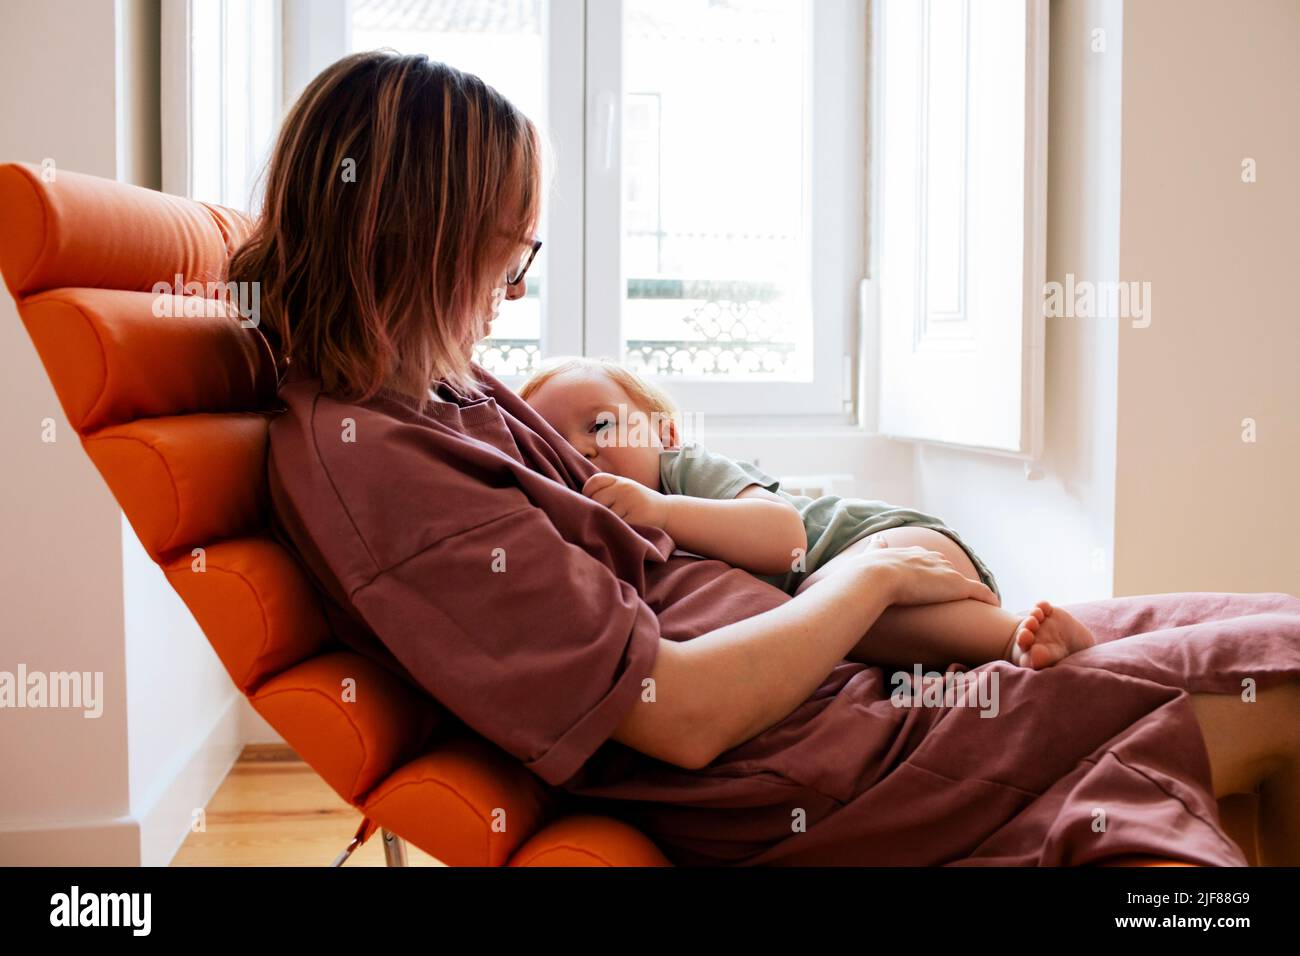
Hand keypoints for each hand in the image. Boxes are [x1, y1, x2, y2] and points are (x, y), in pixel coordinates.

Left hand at [583, 472, 669, 528]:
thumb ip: (606, 492)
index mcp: (620, 481)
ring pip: (606, 515)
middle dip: (596, 511)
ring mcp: (630, 502)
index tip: (589, 503)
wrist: (668, 513)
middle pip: (597, 500)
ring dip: (606, 523)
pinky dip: (616, 531)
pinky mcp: (636, 517)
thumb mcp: (625, 490)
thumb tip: (578, 503)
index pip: (595, 481)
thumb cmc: (639, 504)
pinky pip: (618, 526)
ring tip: (611, 527)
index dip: (587, 492)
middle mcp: (625, 488)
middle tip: (599, 520)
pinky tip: (620, 532)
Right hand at [853, 537, 998, 606]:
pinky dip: (987, 597)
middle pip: (947, 568)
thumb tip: (877, 540)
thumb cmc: (869, 571)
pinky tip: (994, 605)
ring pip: (963, 580)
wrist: (877, 577)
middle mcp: (932, 558)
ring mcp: (945, 571)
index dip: (931, 570)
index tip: (934, 580)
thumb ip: (876, 548)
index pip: (927, 559)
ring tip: (975, 602)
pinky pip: (979, 591)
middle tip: (955, 594)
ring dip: (970, 591)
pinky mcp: (956, 586)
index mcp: (912, 553)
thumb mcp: (872, 555)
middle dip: (951, 579)